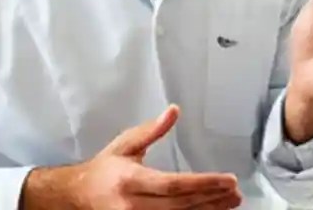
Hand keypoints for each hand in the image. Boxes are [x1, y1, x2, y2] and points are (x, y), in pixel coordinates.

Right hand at [20, 105, 241, 209]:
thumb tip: (173, 111)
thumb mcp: (126, 144)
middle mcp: (133, 205)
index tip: (227, 180)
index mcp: (130, 180)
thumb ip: (152, 130)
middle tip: (235, 191)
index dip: (202, 184)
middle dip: (211, 199)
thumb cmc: (104, 169)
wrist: (78, 195)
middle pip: (180, 205)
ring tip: (231, 202)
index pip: (172, 185)